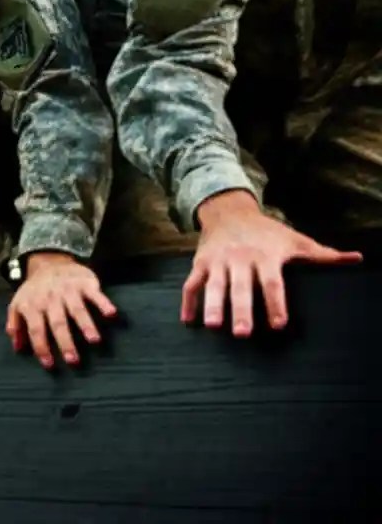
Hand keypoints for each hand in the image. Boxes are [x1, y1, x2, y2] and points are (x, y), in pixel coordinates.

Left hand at [6, 253, 116, 368]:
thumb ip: (15, 325)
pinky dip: (103, 303)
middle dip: (65, 342)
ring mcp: (68, 290)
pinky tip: (111, 314)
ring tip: (94, 341)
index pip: (36, 329)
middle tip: (73, 360)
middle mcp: (50, 299)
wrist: (50, 262)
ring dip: (86, 325)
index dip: (41, 347)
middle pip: (58, 323)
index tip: (49, 364)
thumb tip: (17, 348)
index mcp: (33, 305)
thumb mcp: (18, 304)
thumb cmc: (35, 291)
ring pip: (77, 309)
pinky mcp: (84, 283)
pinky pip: (95, 294)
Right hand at [187, 190, 362, 335]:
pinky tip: (187, 320)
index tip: (278, 324)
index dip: (275, 303)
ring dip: (212, 306)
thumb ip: (323, 255)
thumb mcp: (295, 240)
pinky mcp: (201, 263)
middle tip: (242, 333)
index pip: (272, 282)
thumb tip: (356, 259)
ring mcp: (218, 261)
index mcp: (265, 255)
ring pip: (213, 285)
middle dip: (241, 310)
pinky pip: (191, 283)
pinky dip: (188, 302)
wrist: (229, 211)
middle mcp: (240, 258)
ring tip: (213, 326)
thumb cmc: (267, 232)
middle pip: (241, 287)